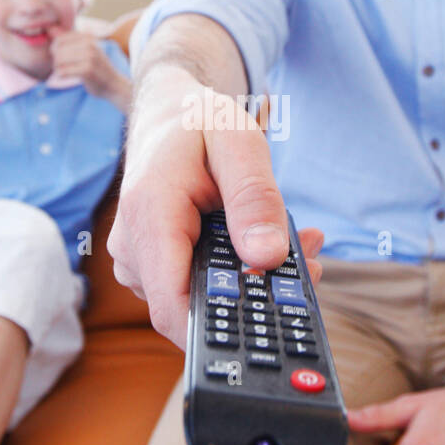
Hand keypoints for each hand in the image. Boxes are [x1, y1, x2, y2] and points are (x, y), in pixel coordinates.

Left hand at [48, 26, 118, 96]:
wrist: (113, 84)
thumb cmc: (96, 67)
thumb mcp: (86, 49)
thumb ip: (69, 40)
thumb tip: (49, 29)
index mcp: (88, 36)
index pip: (60, 39)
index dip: (55, 50)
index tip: (59, 57)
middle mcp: (89, 44)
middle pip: (58, 50)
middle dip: (56, 60)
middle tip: (61, 67)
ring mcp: (89, 57)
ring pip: (59, 60)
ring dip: (57, 68)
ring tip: (63, 71)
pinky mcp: (87, 70)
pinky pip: (63, 71)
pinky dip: (61, 75)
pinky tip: (65, 77)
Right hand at [107, 71, 322, 347]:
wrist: (168, 115)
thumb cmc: (200, 123)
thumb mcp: (239, 144)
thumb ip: (254, 200)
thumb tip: (267, 258)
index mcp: (149, 217)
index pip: (173, 306)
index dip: (221, 329)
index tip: (277, 318)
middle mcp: (134, 249)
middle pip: (193, 308)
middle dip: (256, 296)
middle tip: (310, 261)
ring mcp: (139, 262)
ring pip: (199, 299)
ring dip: (251, 280)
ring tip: (298, 242)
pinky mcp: (151, 267)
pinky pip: (195, 286)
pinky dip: (235, 271)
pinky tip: (266, 242)